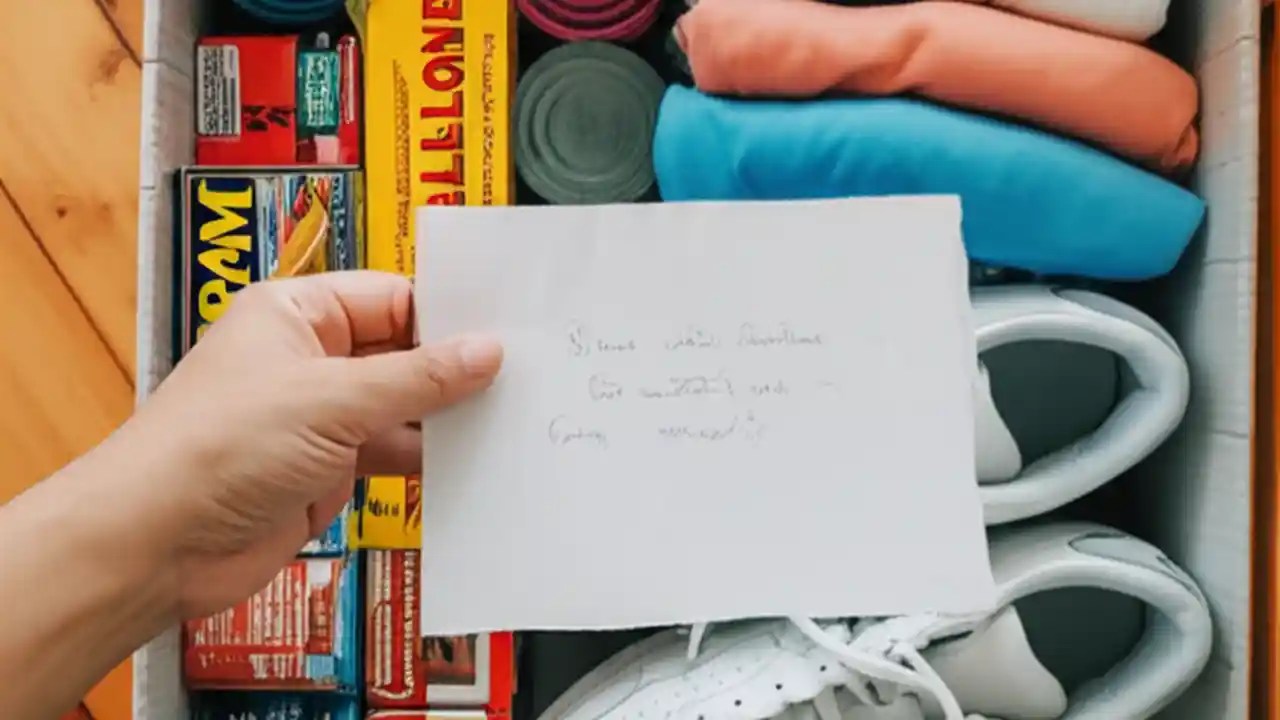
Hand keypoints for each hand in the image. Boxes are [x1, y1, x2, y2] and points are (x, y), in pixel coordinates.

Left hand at [115, 271, 502, 619]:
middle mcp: (309, 358)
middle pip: (401, 353)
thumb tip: (485, 351)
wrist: (157, 544)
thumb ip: (417, 378)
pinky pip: (391, 455)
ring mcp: (319, 417)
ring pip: (401, 407)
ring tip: (508, 422)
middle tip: (522, 379)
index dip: (447, 315)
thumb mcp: (331, 399)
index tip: (506, 334)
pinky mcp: (326, 470)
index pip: (391, 298)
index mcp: (298, 312)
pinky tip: (469, 464)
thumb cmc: (219, 446)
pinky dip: (426, 461)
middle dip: (453, 370)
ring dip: (444, 419)